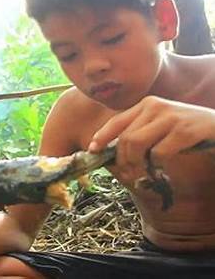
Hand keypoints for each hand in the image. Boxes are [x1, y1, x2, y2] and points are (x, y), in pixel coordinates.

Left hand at [88, 96, 214, 180]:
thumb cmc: (188, 134)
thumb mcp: (160, 131)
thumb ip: (139, 137)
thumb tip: (112, 156)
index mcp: (146, 105)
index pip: (116, 121)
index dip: (102, 137)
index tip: (92, 150)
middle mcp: (156, 106)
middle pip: (125, 138)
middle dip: (123, 161)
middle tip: (129, 176)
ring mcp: (171, 116)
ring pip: (137, 144)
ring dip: (137, 165)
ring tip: (145, 173)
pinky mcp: (186, 129)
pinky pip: (159, 153)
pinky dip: (157, 166)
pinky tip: (163, 169)